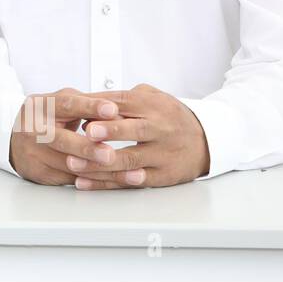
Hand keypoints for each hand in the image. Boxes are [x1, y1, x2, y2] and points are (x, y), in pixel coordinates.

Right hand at [9, 88, 122, 184]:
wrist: (11, 140)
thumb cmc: (45, 118)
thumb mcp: (60, 104)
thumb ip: (86, 105)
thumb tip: (118, 114)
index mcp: (40, 106)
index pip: (66, 104)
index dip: (90, 107)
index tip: (112, 109)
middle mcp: (33, 129)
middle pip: (61, 140)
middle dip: (87, 148)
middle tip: (110, 153)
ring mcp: (34, 153)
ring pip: (68, 164)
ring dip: (97, 169)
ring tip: (122, 172)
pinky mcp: (39, 173)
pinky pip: (70, 179)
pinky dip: (93, 181)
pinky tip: (112, 181)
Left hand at [69, 84, 210, 189]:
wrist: (207, 140)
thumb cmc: (169, 117)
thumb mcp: (152, 98)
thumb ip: (123, 99)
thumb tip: (89, 105)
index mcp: (154, 106)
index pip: (126, 102)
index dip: (103, 107)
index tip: (82, 108)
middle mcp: (160, 129)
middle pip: (134, 130)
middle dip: (110, 132)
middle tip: (86, 134)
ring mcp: (163, 154)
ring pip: (130, 160)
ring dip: (101, 164)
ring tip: (74, 164)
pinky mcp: (163, 176)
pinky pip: (133, 181)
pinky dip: (109, 183)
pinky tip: (88, 182)